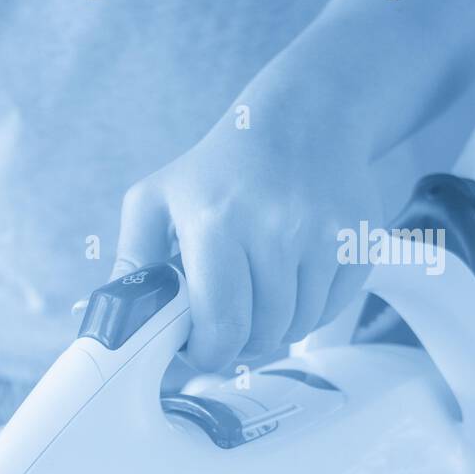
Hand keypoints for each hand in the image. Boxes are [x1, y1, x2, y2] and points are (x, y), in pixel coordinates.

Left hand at [112, 109, 383, 370]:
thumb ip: (133, 259)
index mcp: (217, 223)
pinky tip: (289, 283)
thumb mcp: (156, 199)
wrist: (301, 120)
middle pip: (261, 332)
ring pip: (298, 325)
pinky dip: (308, 310)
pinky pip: (331, 308)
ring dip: (273, 328)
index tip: (199, 349)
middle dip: (238, 343)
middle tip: (226, 326)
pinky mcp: (356, 240)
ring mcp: (322, 234)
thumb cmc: (219, 167)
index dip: (207, 352)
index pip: (221, 323)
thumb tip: (118, 317)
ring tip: (255, 299)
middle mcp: (274, 229)